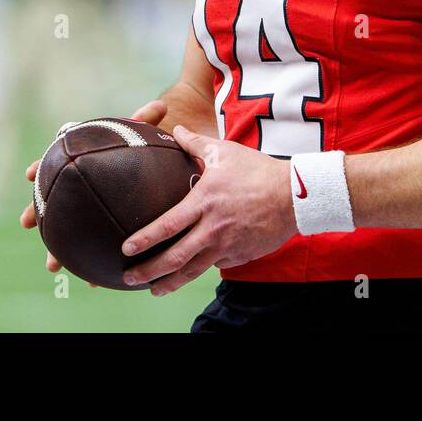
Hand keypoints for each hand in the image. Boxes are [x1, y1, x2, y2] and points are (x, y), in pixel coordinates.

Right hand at [20, 99, 168, 285]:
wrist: (150, 166)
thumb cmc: (139, 148)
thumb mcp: (140, 134)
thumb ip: (146, 120)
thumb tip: (160, 105)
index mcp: (79, 161)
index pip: (54, 162)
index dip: (41, 167)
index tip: (29, 174)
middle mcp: (75, 184)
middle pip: (49, 197)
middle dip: (36, 210)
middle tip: (26, 222)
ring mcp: (83, 206)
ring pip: (65, 228)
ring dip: (57, 247)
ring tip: (53, 264)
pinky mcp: (98, 225)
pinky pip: (91, 246)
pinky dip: (91, 262)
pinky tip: (94, 281)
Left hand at [120, 125, 297, 296]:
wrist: (295, 195)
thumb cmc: (258, 171)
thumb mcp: (224, 152)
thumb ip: (196, 143)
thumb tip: (176, 130)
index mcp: (204, 202)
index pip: (167, 225)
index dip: (144, 239)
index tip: (126, 249)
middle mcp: (213, 228)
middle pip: (175, 258)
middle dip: (148, 271)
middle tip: (129, 277)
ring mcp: (227, 245)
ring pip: (193, 271)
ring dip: (170, 283)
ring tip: (154, 290)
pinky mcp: (241, 255)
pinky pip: (217, 265)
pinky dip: (202, 269)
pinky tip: (192, 272)